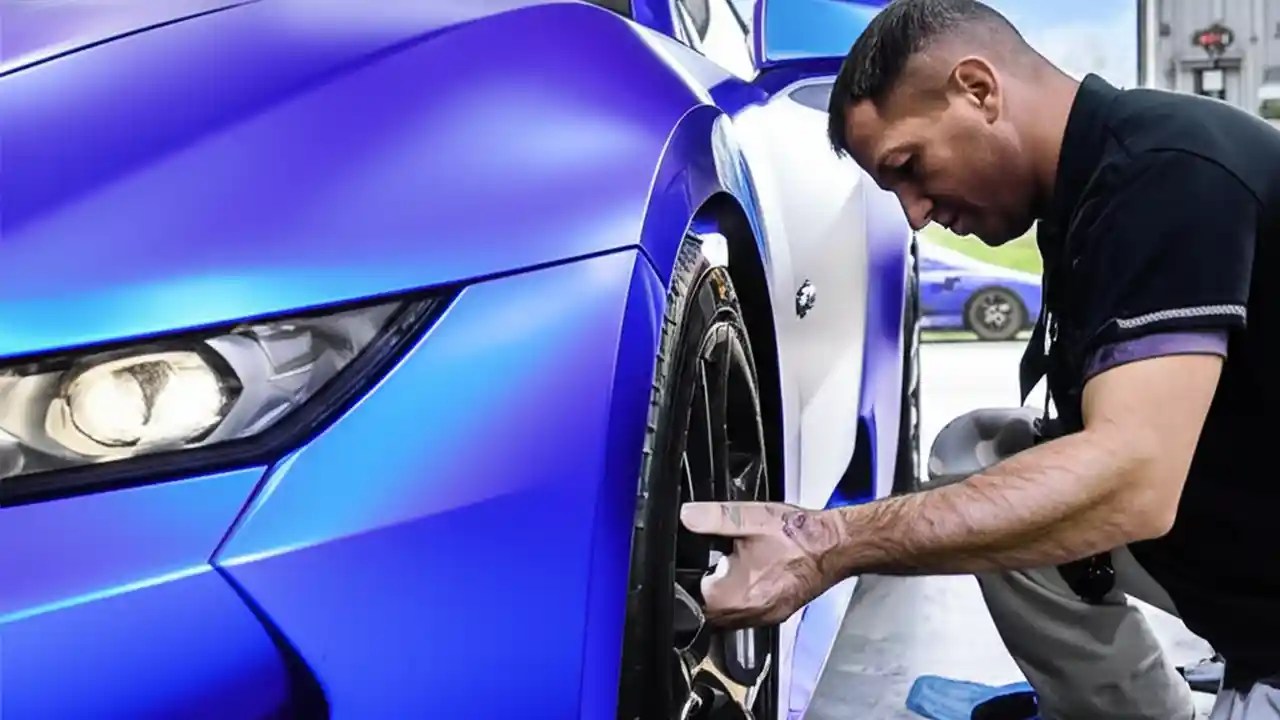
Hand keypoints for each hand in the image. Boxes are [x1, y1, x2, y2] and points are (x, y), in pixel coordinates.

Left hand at [679, 501, 843, 629]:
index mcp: (734, 597)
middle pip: (705, 612)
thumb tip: (687, 516)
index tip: (690, 563)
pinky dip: (738, 599)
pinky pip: (745, 615)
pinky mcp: (774, 615)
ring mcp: (762, 619)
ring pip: (725, 617)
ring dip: (719, 596)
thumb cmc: (798, 537)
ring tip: (727, 569)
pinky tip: (746, 577)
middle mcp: (747, 615)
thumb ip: (713, 518)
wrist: (834, 547)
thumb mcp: (750, 518)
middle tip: (711, 562)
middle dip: (701, 589)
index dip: (684, 580)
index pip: (689, 600)